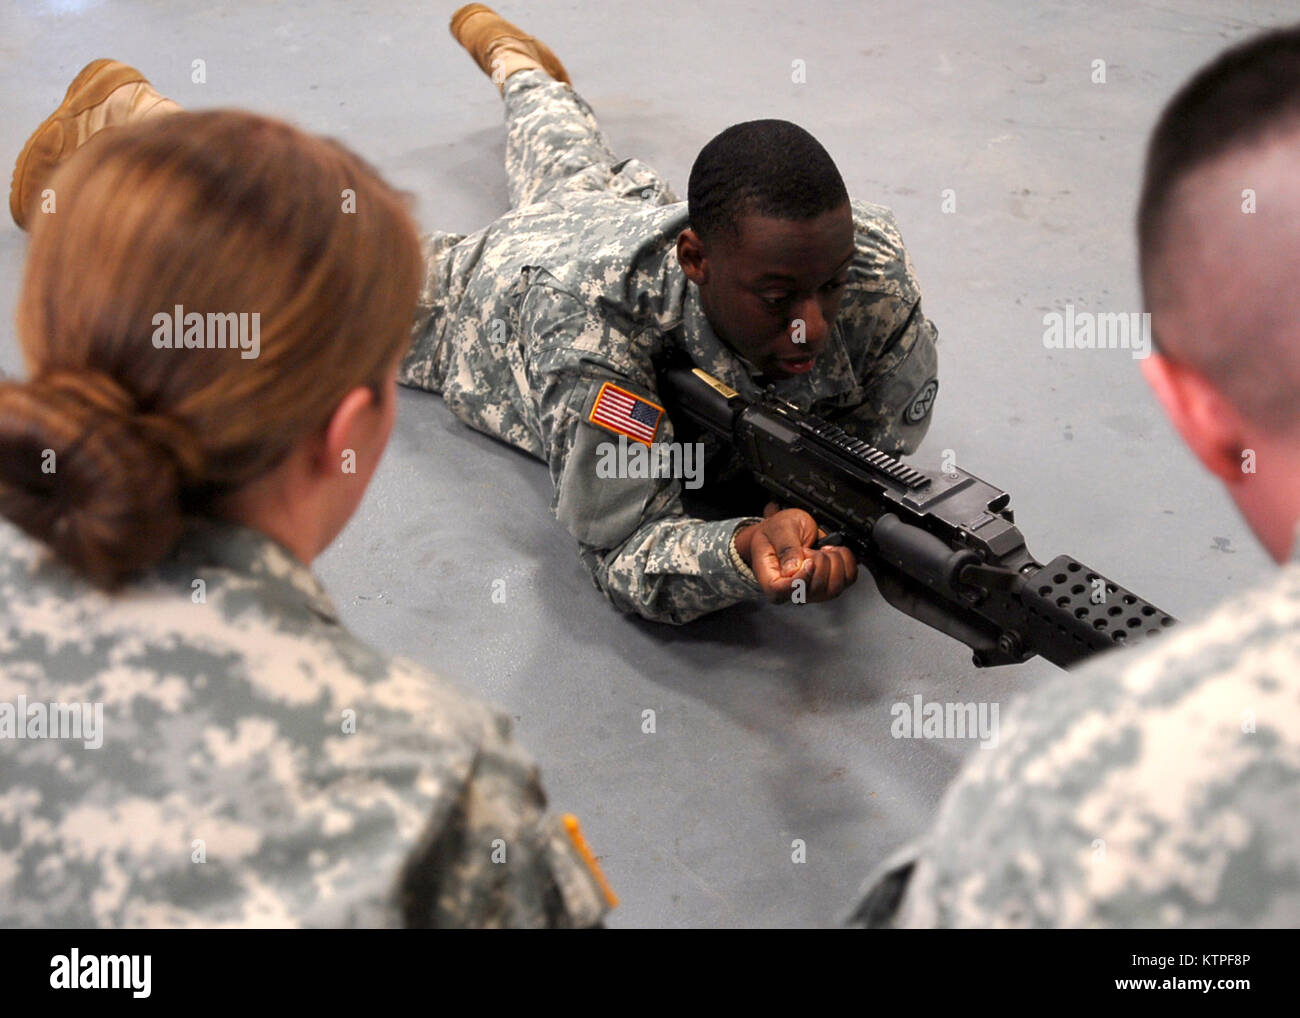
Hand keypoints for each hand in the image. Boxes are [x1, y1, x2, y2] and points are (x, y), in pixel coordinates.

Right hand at [734, 503, 858, 603]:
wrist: (786, 529)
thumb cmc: (776, 530)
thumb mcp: (779, 529)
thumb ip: (786, 548)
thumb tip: (792, 570)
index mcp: (770, 578)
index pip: (781, 592)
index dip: (799, 580)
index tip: (809, 561)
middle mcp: (791, 590)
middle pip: (813, 591)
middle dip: (820, 563)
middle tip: (810, 548)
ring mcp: (811, 590)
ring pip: (834, 589)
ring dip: (835, 562)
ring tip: (822, 549)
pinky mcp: (828, 584)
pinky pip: (847, 580)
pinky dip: (846, 561)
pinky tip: (833, 552)